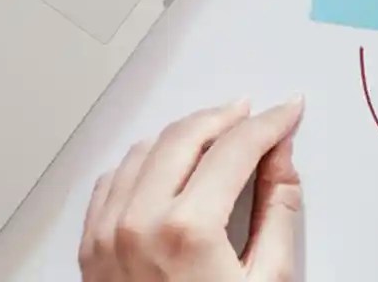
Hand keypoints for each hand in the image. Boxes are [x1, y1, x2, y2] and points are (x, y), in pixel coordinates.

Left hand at [79, 97, 304, 281]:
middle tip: (254, 114)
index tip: (286, 112)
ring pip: (144, 150)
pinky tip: (165, 162)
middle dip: (226, 117)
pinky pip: (112, 180)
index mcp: (187, 230)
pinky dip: (143, 160)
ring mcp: (108, 236)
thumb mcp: (268, 280)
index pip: (235, 147)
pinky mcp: (91, 249)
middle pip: (186, 135)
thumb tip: (280, 160)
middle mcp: (139, 224)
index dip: (269, 122)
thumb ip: (279, 209)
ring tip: (216, 132)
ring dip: (184, 133)